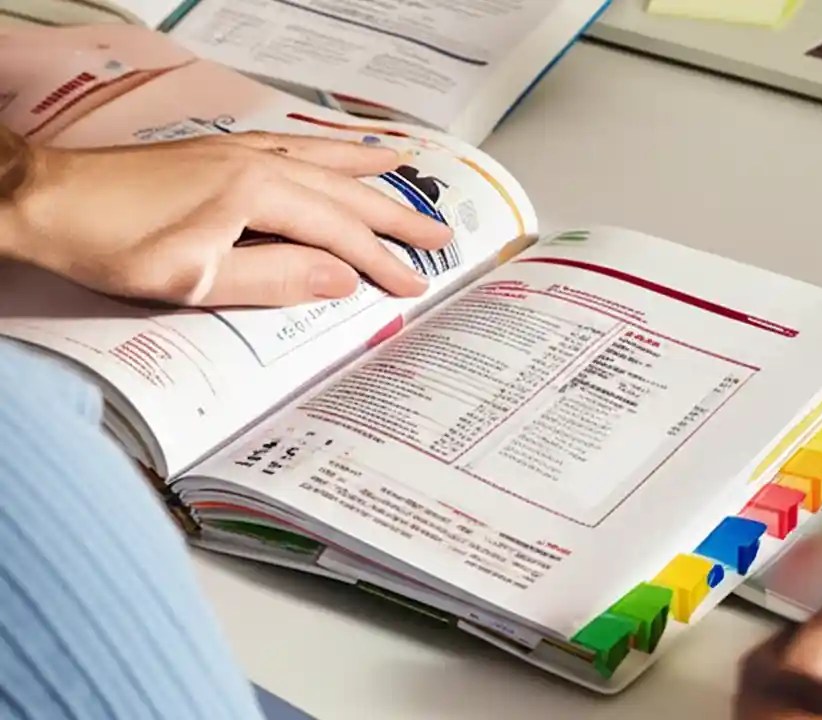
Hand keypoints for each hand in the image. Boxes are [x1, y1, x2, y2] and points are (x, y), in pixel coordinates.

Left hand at [0, 131, 452, 306]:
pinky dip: (325, 148)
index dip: (382, 261)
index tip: (414, 283)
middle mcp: (256, 163)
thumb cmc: (109, 243)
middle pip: (344, 190)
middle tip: (440, 233)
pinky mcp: (218, 153)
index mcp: (257, 193)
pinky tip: (333, 149)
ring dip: (369, 170)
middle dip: (396, 214)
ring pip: (323, 159)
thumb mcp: (196, 281)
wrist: (45, 200)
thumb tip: (342, 278)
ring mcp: (238, 152)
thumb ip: (277, 278)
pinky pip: (292, 144)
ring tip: (407, 167)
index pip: (340, 232)